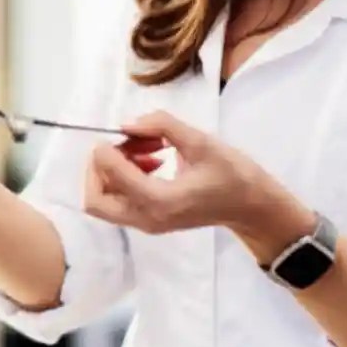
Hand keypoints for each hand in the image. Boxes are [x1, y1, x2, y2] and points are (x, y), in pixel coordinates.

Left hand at [84, 111, 313, 261]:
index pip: (112, 176)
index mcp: (160, 200)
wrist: (252, 207)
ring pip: (105, 200)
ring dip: (114, 170)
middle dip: (99, 168)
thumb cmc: (233, 174)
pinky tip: (152, 157)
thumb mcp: (201, 142)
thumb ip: (162, 127)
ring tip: (147, 146)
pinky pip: (120, 200)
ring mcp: (148, 223)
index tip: (120, 131)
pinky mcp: (151, 220)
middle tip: (123, 143)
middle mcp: (148, 218)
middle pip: (95, 200)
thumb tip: (128, 123)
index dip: (106, 150)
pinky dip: (125, 176)